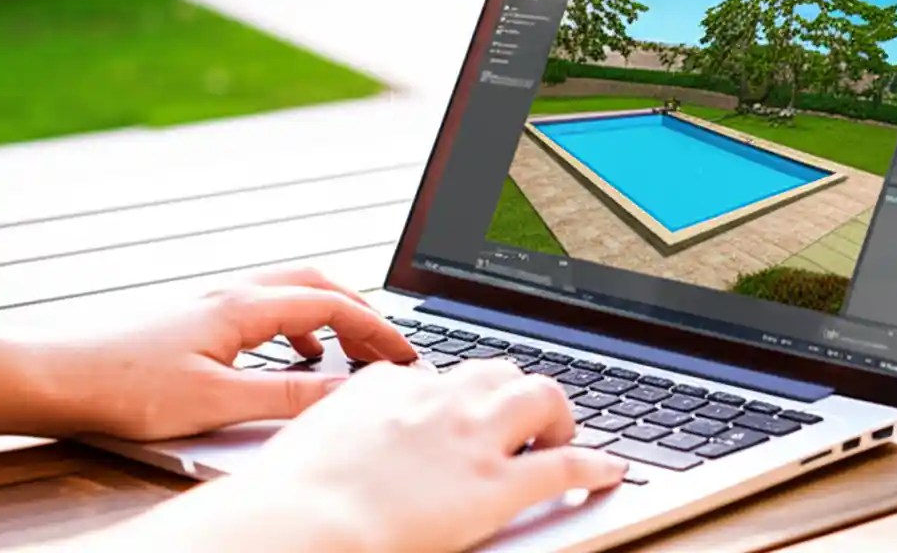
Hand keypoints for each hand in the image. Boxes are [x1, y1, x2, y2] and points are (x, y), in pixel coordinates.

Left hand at [0, 267, 415, 439]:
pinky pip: (266, 308)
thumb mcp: (219, 400)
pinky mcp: (200, 319)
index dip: (377, 330)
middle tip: (388, 346)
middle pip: (318, 283)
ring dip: (329, 314)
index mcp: (245, 307)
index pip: (332, 306)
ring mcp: (215, 303)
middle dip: (361, 312)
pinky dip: (297, 325)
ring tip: (348, 352)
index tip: (406, 355)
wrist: (60, 375)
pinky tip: (291, 356)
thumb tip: (345, 391)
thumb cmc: (128, 386)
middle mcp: (234, 294)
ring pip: (291, 292)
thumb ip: (288, 395)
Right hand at [85, 361, 628, 552]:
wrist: (298, 523)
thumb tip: (350, 427)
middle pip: (500, 372)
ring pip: (543, 398)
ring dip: (558, 416)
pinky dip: (594, 466)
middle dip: (515, 391)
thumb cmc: (289, 497)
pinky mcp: (498, 485)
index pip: (441, 374)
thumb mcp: (312, 438)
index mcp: (390, 387)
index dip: (461, 393)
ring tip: (562, 434)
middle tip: (521, 418)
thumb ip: (345, 422)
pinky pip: (564, 465)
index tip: (467, 407)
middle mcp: (439, 400)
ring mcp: (472, 439)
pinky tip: (608, 470)